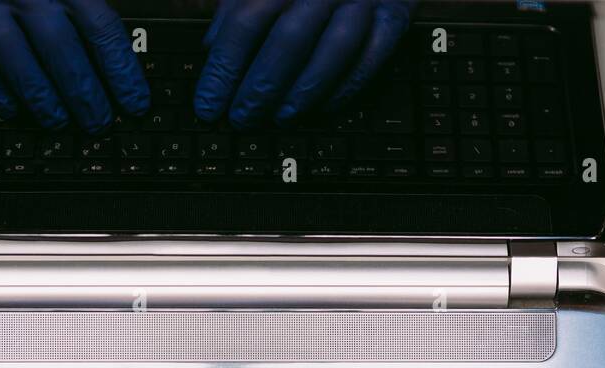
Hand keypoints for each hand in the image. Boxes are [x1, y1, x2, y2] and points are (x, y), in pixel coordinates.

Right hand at [0, 0, 149, 129]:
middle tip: (98, 124)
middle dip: (84, 94)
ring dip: (40, 97)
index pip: (102, 28)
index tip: (135, 103)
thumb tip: (117, 32)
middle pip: (62, 49)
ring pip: (15, 56)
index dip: (121, 72)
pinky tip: (7, 107)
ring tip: (57, 122)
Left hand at [194, 0, 415, 126]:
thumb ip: (237, 2)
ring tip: (281, 117)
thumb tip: (211, 46)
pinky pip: (374, 54)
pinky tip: (325, 106)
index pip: (245, 21)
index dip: (224, 68)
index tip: (208, 105)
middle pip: (289, 39)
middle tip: (242, 119)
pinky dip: (349, 85)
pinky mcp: (396, 11)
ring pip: (334, 49)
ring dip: (305, 91)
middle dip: (261, 87)